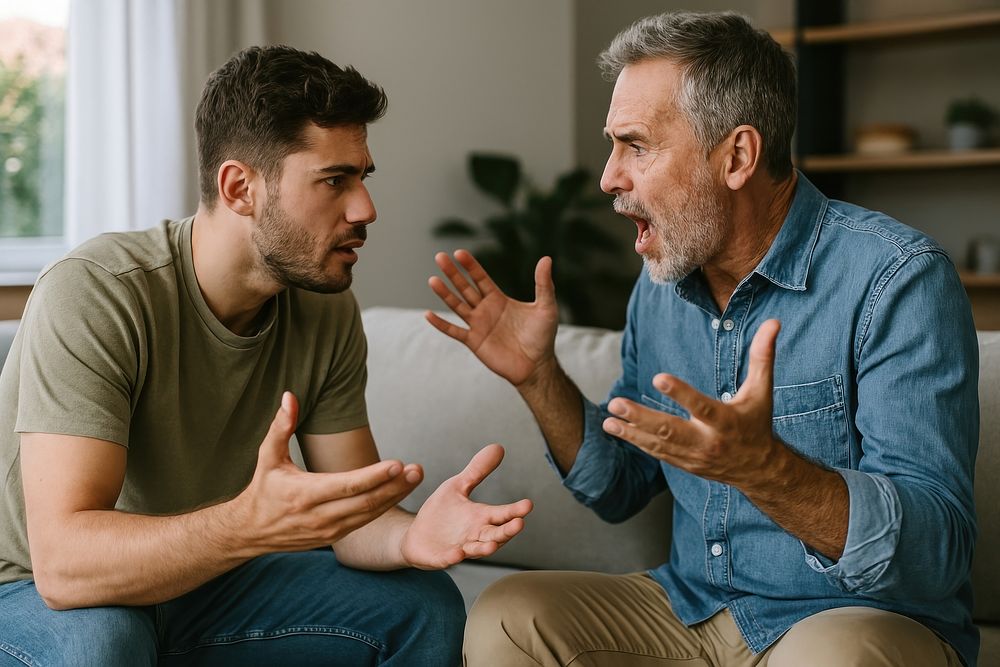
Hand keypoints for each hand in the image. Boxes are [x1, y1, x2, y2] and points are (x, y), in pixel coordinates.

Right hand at [234, 392, 423, 554]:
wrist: (250, 532)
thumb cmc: (262, 489)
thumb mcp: (267, 457)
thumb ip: (281, 427)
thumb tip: (290, 396)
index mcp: (304, 494)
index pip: (346, 485)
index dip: (374, 476)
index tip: (397, 463)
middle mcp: (319, 516)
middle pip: (365, 502)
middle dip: (394, 486)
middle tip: (417, 469)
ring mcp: (328, 530)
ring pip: (369, 514)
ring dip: (395, 496)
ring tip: (415, 477)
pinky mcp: (334, 538)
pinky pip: (365, 522)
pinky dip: (384, 507)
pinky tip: (400, 491)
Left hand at [400, 444, 532, 568]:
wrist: (416, 535)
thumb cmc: (442, 512)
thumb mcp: (457, 486)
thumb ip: (477, 471)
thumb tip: (499, 447)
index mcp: (481, 517)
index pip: (502, 514)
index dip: (514, 510)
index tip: (528, 504)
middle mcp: (475, 535)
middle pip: (496, 534)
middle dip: (507, 531)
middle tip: (519, 524)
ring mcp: (460, 548)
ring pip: (477, 550)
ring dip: (485, 549)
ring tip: (493, 545)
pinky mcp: (442, 557)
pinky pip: (449, 559)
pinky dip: (453, 557)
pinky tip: (458, 553)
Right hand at [427, 249, 558, 386]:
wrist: (537, 365)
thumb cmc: (543, 337)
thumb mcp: (546, 307)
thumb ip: (544, 284)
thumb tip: (546, 258)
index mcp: (499, 299)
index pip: (480, 278)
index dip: (470, 266)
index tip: (459, 252)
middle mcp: (485, 310)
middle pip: (465, 288)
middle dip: (453, 273)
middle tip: (439, 257)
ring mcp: (478, 325)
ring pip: (457, 306)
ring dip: (445, 294)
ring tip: (432, 280)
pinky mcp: (474, 342)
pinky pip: (454, 331)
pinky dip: (441, 324)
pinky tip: (428, 314)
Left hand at [602, 320, 783, 488]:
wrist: (758, 470)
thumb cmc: (758, 423)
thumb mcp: (763, 390)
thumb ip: (763, 355)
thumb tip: (773, 321)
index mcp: (727, 422)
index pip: (702, 406)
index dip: (681, 393)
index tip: (658, 378)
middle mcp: (708, 441)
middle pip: (671, 430)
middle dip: (642, 418)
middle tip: (616, 404)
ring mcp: (694, 455)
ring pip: (658, 444)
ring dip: (631, 431)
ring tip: (608, 418)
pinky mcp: (683, 463)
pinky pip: (656, 453)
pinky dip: (635, 441)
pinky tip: (615, 429)